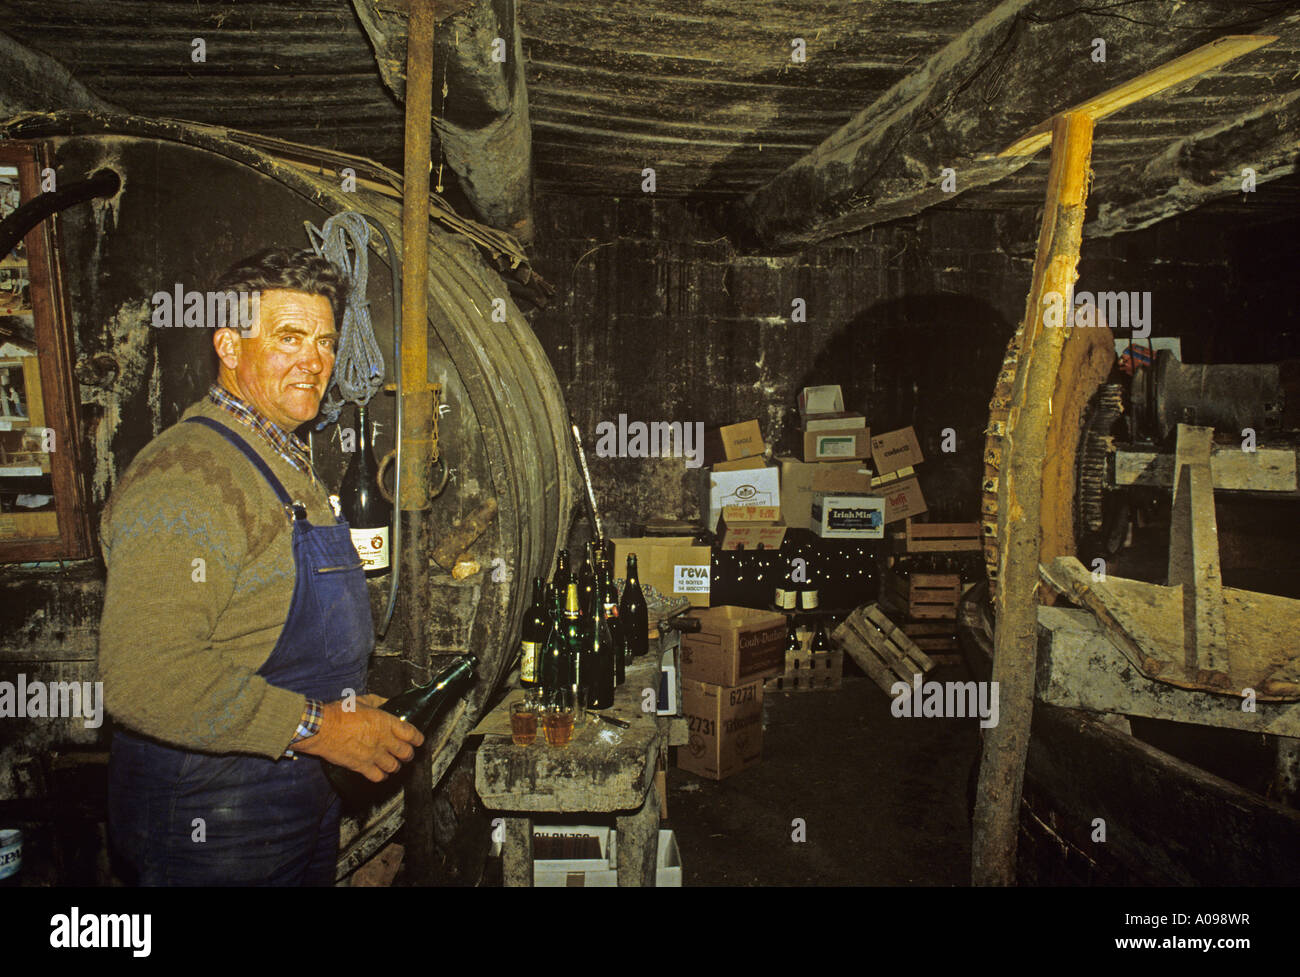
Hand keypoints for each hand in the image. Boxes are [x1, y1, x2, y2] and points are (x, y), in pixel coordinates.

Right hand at [292, 699, 423, 781]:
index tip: (417, 740)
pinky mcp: (362, 766)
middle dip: (408, 754)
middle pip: (406, 753)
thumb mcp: (362, 700)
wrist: (321, 728)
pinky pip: (379, 776)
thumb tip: (386, 702)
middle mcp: (384, 740)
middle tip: (406, 753)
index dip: (417, 738)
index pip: (411, 733)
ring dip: (396, 765)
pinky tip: (380, 773)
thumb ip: (378, 702)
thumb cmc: (339, 712)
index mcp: (386, 722)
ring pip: (395, 766)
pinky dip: (381, 776)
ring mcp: (374, 754)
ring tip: (393, 763)